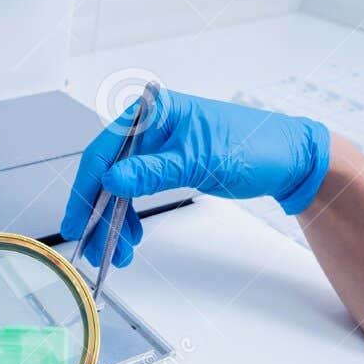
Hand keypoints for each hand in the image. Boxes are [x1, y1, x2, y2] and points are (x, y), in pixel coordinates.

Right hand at [59, 87, 330, 266]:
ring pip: (120, 187)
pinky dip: (131, 216)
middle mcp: (149, 126)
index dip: (85, 189)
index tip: (75, 221)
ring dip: (114, 221)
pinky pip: (137, 191)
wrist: (287, 158)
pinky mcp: (168, 165)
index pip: (104, 151)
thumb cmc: (253, 146)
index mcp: (152, 112)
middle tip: (94, 248)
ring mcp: (157, 146)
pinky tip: (132, 236)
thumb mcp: (198, 161)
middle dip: (99, 214)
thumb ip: (152, 171)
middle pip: (107, 172)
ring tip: (118, 251)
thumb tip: (111, 181)